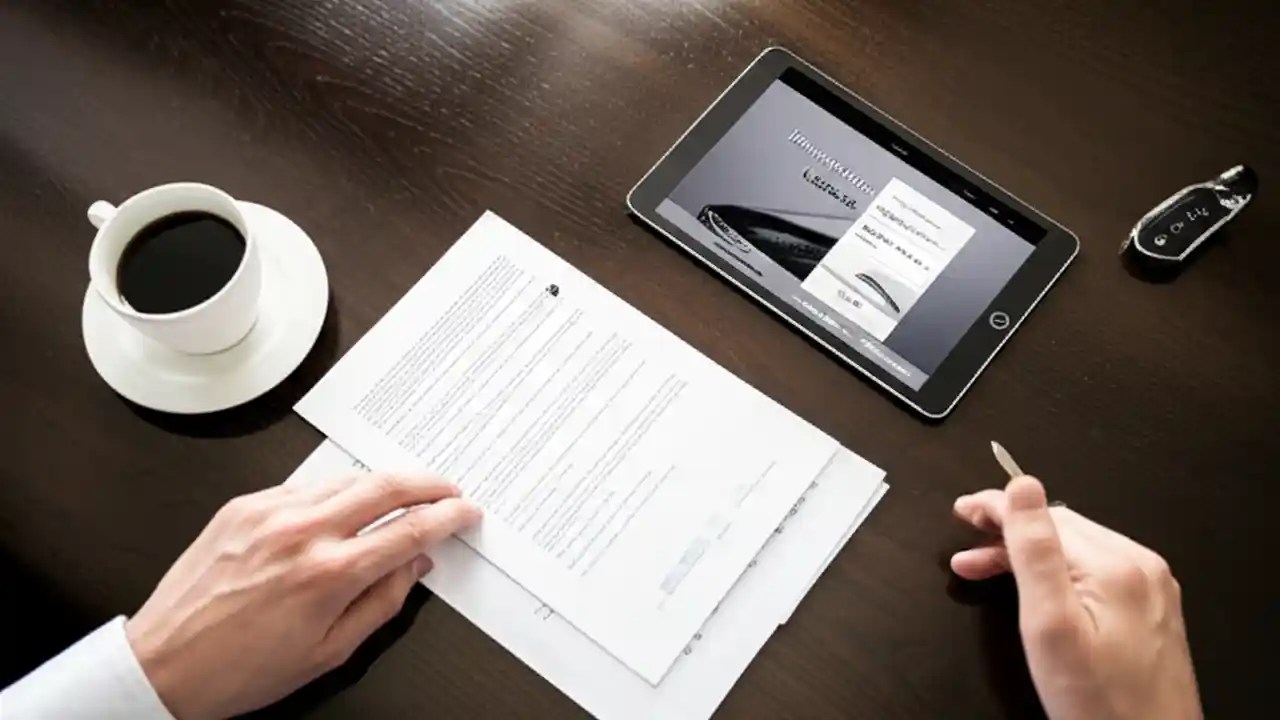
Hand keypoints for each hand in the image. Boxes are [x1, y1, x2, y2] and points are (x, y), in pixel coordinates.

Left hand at [125, 473, 481, 719]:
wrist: (164, 663)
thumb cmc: (240, 669)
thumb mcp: (330, 652)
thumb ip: (382, 602)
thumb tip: (413, 565)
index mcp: (330, 575)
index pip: (411, 529)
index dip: (448, 516)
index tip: (463, 513)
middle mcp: (302, 534)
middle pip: (386, 485)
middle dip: (428, 482)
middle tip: (447, 490)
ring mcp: (270, 513)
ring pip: (347, 477)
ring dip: (382, 482)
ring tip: (400, 496)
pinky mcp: (244, 505)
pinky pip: (305, 485)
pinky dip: (334, 490)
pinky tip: (343, 505)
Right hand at [951, 476, 1200, 719]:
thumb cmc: (1097, 703)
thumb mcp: (1050, 626)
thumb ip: (1034, 551)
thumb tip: (1022, 485)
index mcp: (1117, 565)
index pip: (1045, 515)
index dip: (997, 507)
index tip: (961, 510)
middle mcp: (1142, 566)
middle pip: (1061, 529)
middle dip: (1008, 530)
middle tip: (964, 541)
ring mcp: (1151, 589)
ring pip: (1077, 549)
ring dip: (1027, 552)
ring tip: (982, 567)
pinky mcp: (1150, 611)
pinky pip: (1095, 573)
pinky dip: (1057, 572)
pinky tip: (1033, 588)